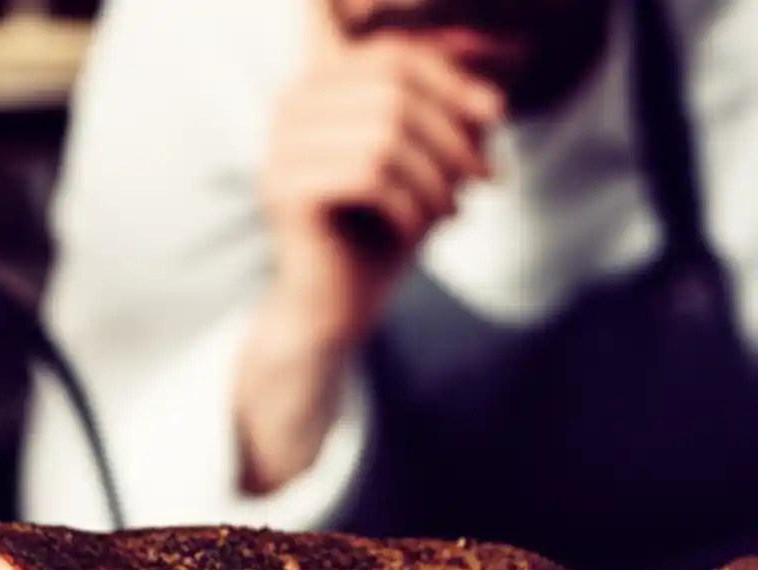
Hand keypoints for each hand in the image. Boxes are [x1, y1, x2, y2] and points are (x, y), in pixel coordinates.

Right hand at [260, 1, 503, 343]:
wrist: (333, 303)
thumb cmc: (380, 229)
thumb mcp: (426, 166)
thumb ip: (452, 124)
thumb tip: (490, 106)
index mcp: (319, 86)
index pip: (394, 58)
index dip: (452, 82)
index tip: (497, 119)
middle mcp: (289, 108)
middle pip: (393, 95)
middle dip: (452, 138)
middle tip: (484, 181)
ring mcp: (280, 149)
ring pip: (384, 138)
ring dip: (435, 179)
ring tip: (451, 212)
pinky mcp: (284, 191)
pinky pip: (367, 177)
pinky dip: (408, 205)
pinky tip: (418, 230)